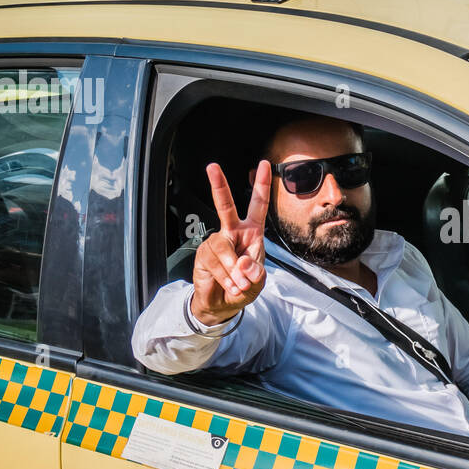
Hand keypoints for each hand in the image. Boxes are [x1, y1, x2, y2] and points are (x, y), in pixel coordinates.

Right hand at [190, 160, 271, 324]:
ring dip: (234, 270)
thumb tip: (243, 262)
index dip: (262, 185)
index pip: (258, 205)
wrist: (224, 304)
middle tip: (212, 167)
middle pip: (225, 206)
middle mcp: (233, 232)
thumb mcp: (258, 281)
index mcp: (252, 232)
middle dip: (219, 186)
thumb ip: (256, 273)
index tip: (265, 164)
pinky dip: (227, 278)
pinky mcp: (203, 254)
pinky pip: (216, 263)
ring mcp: (216, 242)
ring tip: (240, 284)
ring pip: (224, 248)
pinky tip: (231, 286)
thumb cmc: (245, 286)